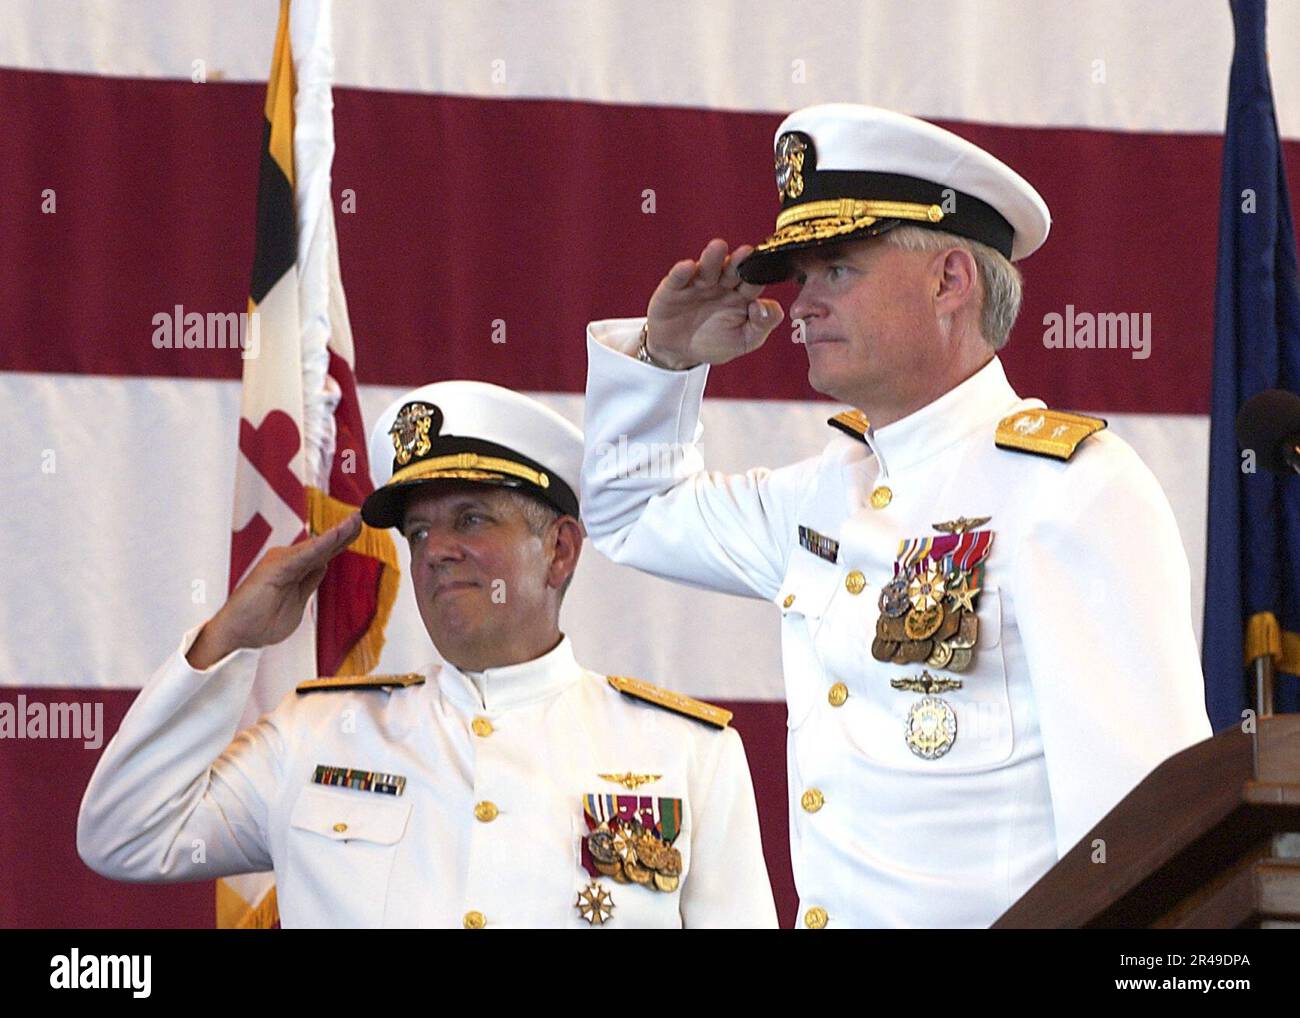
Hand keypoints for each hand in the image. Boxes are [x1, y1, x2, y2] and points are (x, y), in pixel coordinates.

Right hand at [186, 512, 363, 669]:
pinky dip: (321, 545)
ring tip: (355, 520)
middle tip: (362, 516)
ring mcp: (280, 562)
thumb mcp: (297, 602)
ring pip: (316, 546)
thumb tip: (323, 564)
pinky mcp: (274, 568)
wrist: (235, 635)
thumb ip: (309, 582)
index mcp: (294, 570)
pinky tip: (336, 535)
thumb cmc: (259, 622)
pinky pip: (304, 555)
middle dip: (344, 531)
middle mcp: (287, 561)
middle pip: (322, 545)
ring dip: (337, 533)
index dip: (342, 539)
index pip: (323, 552)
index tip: (359, 526)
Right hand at [644, 238, 784, 368]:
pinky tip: (688, 266)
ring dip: (712, 258)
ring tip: (718, 247)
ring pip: (707, 269)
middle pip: (731, 270)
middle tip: (746, 252)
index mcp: (742, 295)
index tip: (765, 270)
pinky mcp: (674, 288)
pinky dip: (682, 271)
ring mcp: (698, 284)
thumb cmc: (715, 343)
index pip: (753, 282)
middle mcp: (722, 285)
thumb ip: (762, 325)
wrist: (679, 352)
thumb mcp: (744, 341)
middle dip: (738, 261)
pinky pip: (678, 278)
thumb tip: (763, 306)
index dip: (759, 276)